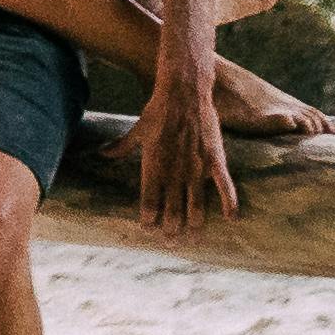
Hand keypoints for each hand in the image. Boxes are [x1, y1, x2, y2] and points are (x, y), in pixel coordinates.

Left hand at [127, 72, 236, 238]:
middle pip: (172, 211)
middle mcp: (174, 171)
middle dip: (171, 231)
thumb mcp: (137, 130)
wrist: (183, 90)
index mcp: (153, 166)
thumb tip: (102, 153)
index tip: (147, 230)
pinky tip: (232, 219)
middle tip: (172, 244)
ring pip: (196, 206)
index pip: (149, 202)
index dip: (148, 220)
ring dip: (195, 226)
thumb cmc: (158, 109)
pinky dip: (229, 203)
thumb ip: (121, 147)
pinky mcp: (215, 159)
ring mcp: (196, 167)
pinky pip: (225, 186)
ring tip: (194, 240)